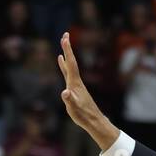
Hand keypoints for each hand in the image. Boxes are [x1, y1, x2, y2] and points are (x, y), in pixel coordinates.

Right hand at [57, 32, 115, 147]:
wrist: (93, 121)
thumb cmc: (83, 115)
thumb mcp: (73, 109)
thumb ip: (69, 100)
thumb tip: (65, 92)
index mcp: (75, 83)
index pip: (71, 64)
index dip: (68, 51)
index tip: (65, 38)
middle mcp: (76, 81)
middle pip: (71, 61)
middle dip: (67, 48)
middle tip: (65, 34)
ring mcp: (75, 84)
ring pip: (69, 66)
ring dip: (66, 55)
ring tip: (63, 44)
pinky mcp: (75, 88)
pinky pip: (68, 73)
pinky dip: (64, 66)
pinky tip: (61, 63)